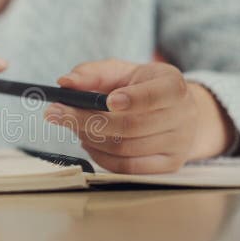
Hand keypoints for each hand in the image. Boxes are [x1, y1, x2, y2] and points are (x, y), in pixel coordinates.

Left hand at [45, 60, 234, 173]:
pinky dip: (101, 157)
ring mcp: (178, 144)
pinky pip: (128, 168)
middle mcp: (183, 115)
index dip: (133, 99)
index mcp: (174, 85)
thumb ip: (92, 73)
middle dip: (88, 120)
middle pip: (132, 126)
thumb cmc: (139, 87)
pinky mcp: (168, 165)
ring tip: (73, 127)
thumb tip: (65, 83)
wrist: (171, 111)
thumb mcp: (120, 72)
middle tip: (56, 113)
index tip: (108, 100)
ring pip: (126, 149)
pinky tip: (89, 143)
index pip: (157, 95)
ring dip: (90, 139)